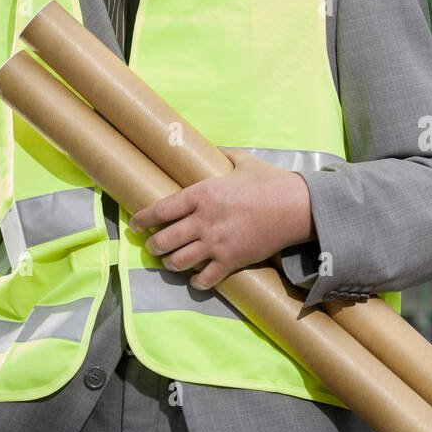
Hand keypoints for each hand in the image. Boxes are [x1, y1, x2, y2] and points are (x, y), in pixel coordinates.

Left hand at [127, 148, 313, 290]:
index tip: (135, 225)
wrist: (296, 207)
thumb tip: (217, 150)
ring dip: (171, 263)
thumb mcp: (244, 162)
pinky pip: (205, 278)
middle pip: (165, 239)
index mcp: (203, 193)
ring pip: (179, 261)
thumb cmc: (269, 182)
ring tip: (170, 262)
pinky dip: (197, 281)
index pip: (162, 209)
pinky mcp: (231, 260)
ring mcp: (216, 243)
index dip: (144, 219)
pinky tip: (196, 279)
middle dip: (154, 246)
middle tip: (152, 247)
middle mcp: (204, 220)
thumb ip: (226, 155)